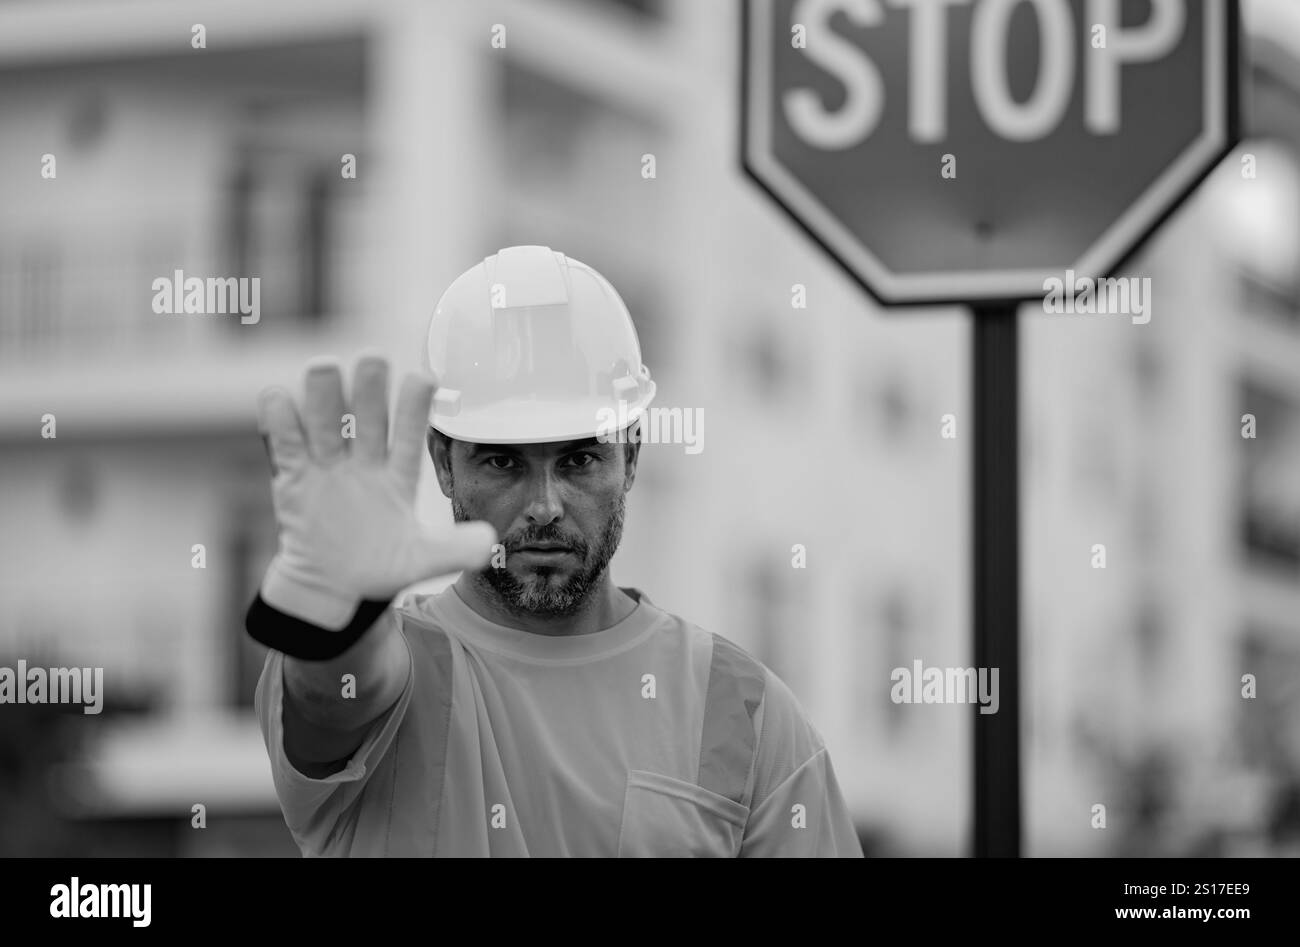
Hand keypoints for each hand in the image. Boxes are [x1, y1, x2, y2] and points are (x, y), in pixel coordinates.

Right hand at [256, 355, 495, 628]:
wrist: (332, 588)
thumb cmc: (379, 568)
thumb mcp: (420, 561)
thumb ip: (453, 549)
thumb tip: (490, 541)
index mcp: (399, 478)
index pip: (409, 438)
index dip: (414, 410)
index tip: (423, 378)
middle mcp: (366, 464)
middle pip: (368, 421)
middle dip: (370, 392)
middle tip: (372, 359)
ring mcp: (329, 469)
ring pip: (327, 426)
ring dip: (325, 398)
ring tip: (322, 366)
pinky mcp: (296, 480)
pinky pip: (289, 447)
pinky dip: (282, 423)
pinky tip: (278, 398)